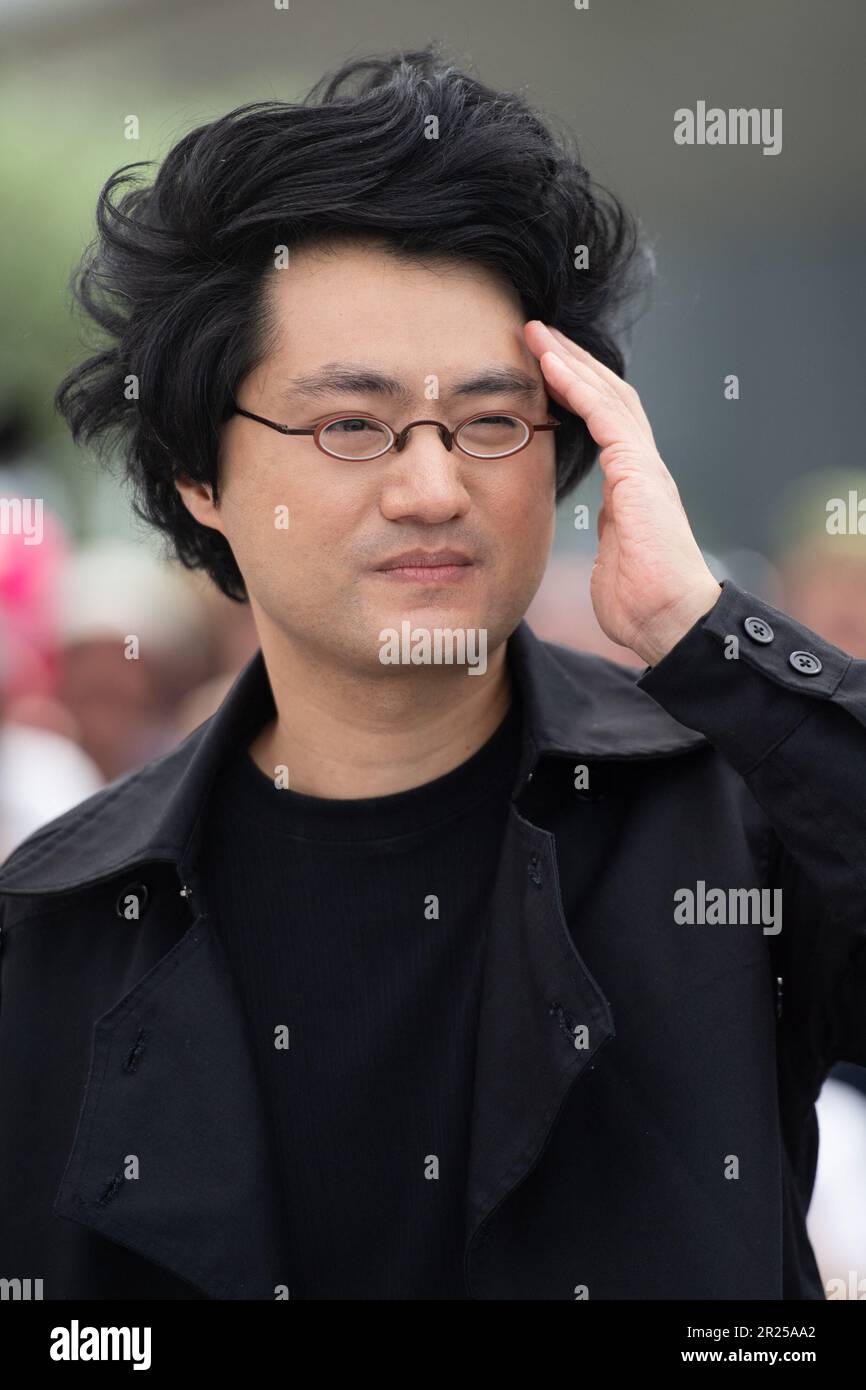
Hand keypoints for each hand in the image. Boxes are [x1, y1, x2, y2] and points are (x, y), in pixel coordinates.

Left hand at [524, 320, 721, 665]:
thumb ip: (605, 535)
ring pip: (608, 394)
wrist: (670, 621)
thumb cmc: (641, 603)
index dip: (576, 391)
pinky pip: (606, 416)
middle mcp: (642, 467)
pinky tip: (552, 366)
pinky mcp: (640, 472)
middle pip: (607, 396)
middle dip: (572, 362)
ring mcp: (644, 466)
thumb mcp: (611, 560)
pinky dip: (578, 386)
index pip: (605, 422)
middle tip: (535, 335)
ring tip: (537, 335)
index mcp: (633, 485)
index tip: (543, 369)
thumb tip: (600, 529)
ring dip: (570, 361)